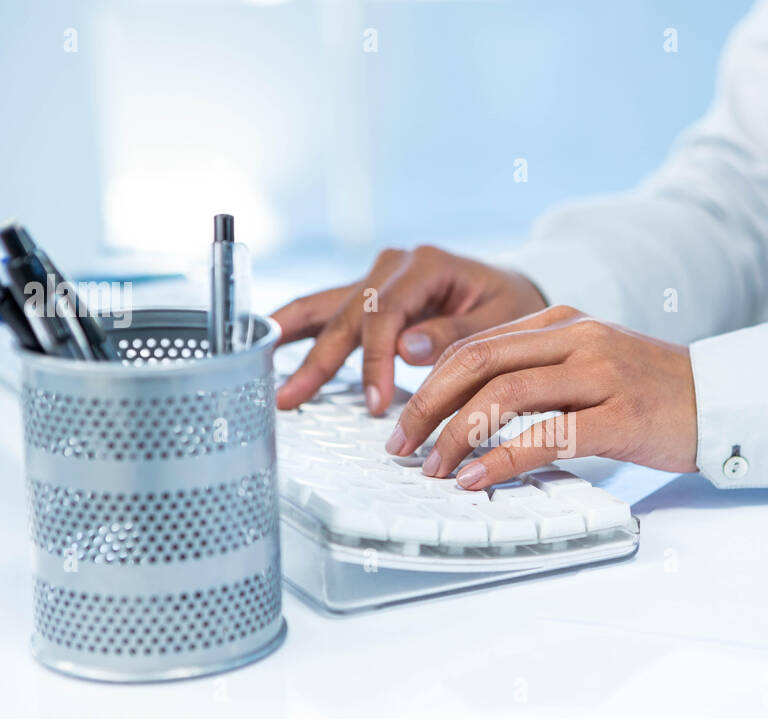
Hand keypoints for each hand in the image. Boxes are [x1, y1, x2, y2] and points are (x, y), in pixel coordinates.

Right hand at [273, 245, 545, 411]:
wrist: (511, 292)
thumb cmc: (510, 307)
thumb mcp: (500, 321)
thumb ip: (456, 334)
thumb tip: (406, 348)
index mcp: (426, 265)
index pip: (385, 313)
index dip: (375, 361)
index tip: (377, 403)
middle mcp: (394, 266)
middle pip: (346, 313)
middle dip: (318, 359)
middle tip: (291, 398)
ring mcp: (376, 278)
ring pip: (325, 308)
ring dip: (290, 339)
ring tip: (256, 365)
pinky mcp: (369, 296)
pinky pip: (328, 313)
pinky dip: (299, 331)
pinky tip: (270, 345)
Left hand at [382, 305, 699, 488]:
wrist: (724, 402)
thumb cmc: (653, 394)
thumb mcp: (590, 368)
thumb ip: (538, 376)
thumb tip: (471, 412)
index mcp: (563, 324)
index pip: (475, 345)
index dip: (429, 383)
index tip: (404, 420)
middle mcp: (577, 338)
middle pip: (477, 363)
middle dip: (427, 407)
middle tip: (402, 446)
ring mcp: (600, 375)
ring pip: (504, 397)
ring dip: (457, 436)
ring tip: (435, 468)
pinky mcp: (620, 417)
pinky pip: (546, 436)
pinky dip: (502, 460)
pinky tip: (478, 480)